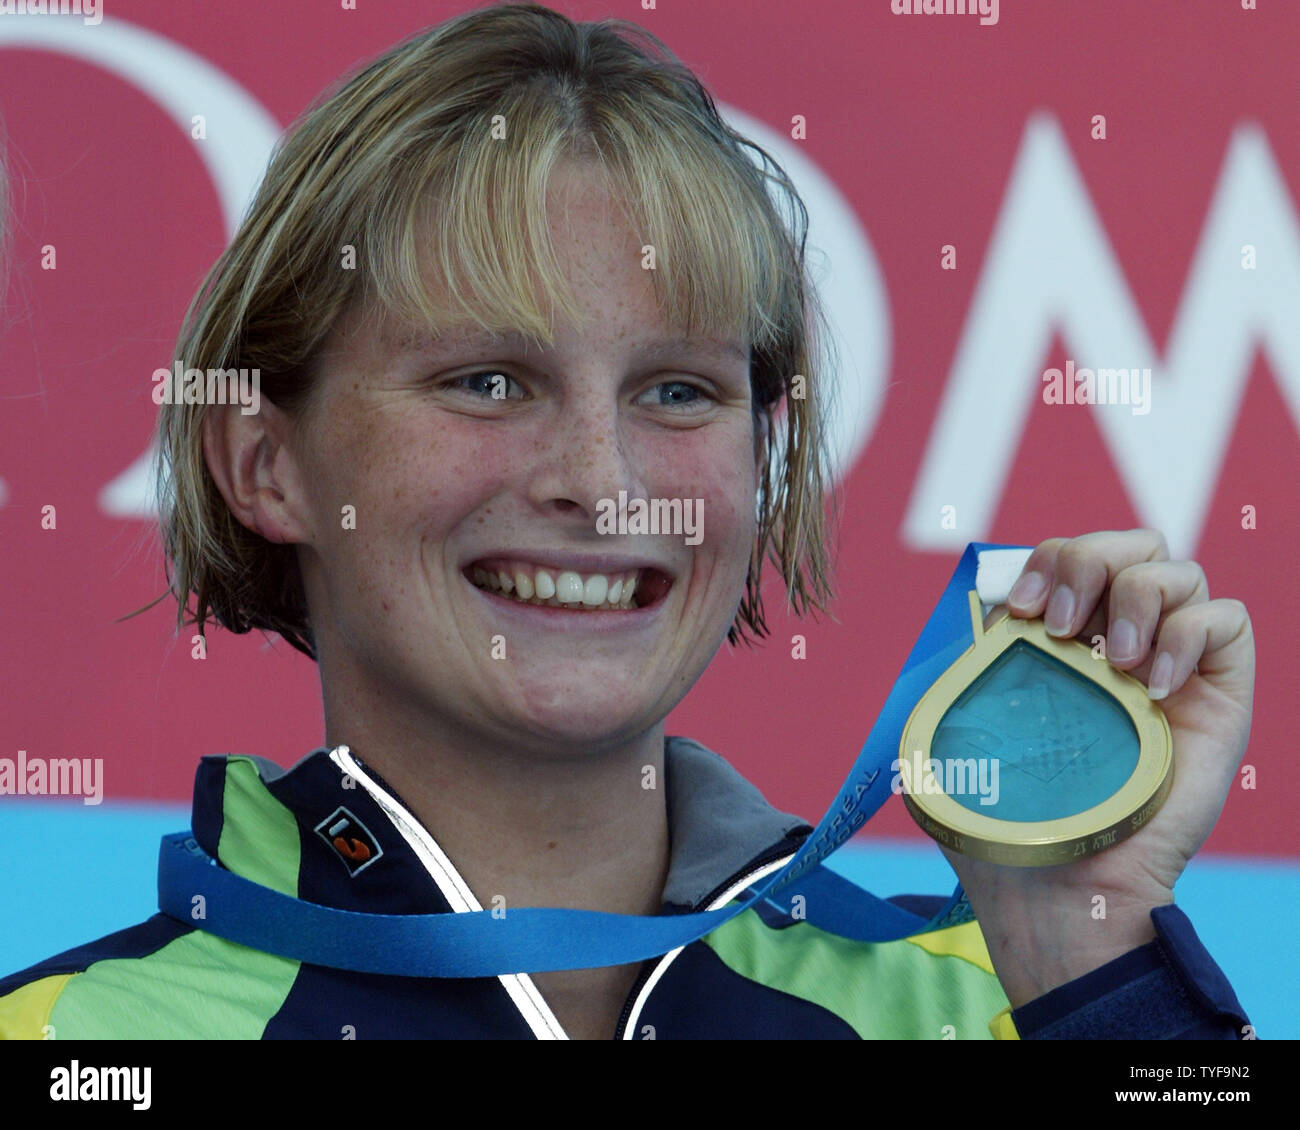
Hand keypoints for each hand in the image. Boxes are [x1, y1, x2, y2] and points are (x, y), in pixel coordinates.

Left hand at [939, 529, 1254, 1008]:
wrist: (1061, 881)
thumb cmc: (1008, 813)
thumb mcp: (966, 724)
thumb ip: (979, 659)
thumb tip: (988, 604)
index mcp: (1062, 640)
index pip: (1069, 557)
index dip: (1048, 561)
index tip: (1023, 611)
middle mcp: (1119, 641)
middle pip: (1126, 544)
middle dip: (1088, 561)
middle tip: (1062, 628)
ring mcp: (1172, 663)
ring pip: (1175, 568)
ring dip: (1137, 597)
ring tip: (1115, 666)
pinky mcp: (1219, 693)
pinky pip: (1227, 618)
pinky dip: (1189, 634)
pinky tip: (1154, 688)